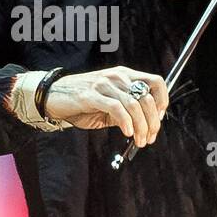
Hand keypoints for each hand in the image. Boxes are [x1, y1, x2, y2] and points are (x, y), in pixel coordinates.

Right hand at [43, 66, 168, 146]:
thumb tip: (148, 125)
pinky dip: (126, 122)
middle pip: (147, 98)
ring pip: (134, 105)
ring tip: (139, 140)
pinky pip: (116, 108)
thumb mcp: (110, 103)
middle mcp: (117, 76)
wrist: (53, 96)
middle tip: (149, 138)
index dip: (163, 102)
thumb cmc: (82, 102)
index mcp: (125, 75)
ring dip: (141, 127)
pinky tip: (127, 132)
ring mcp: (104, 84)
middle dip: (152, 122)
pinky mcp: (91, 95)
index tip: (159, 120)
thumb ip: (128, 109)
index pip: (156, 82)